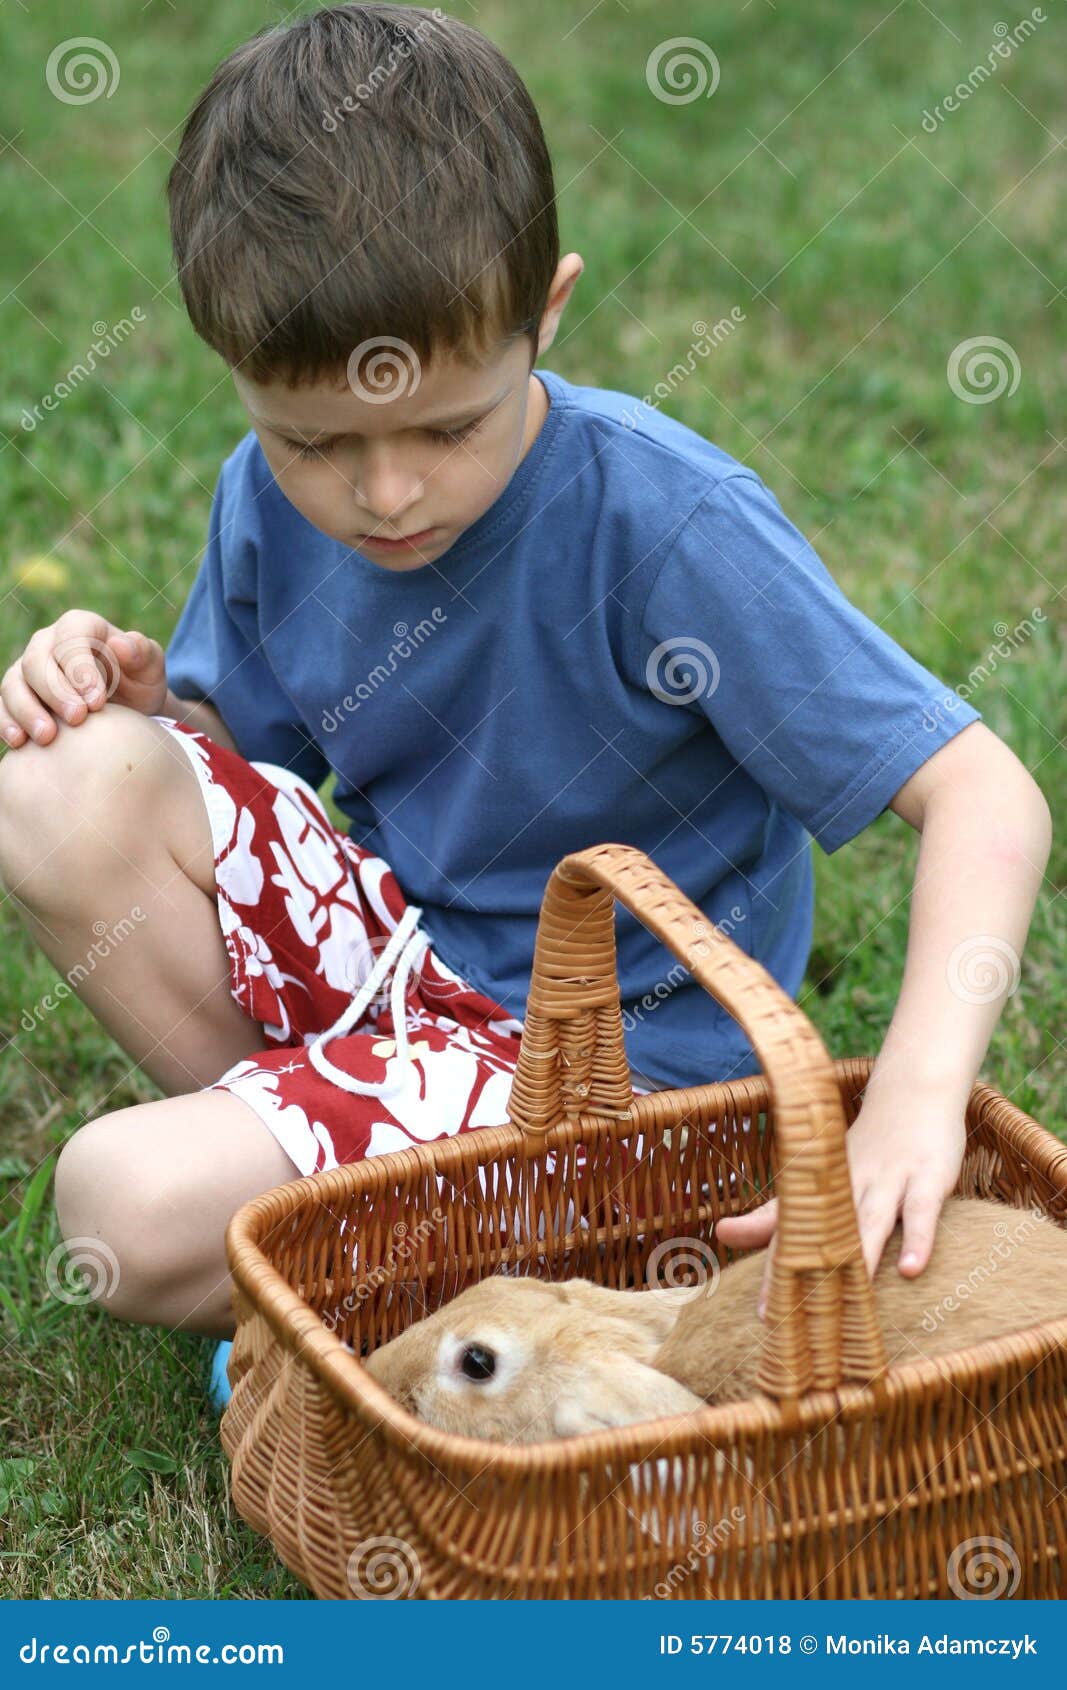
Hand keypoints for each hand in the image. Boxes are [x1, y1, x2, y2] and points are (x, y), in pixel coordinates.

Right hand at [0, 609, 167, 747]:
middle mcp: (47, 643)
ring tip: (48, 736)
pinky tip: (20, 742)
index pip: (70, 638)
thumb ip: (142, 652)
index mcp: (79, 627)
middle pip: (37, 661)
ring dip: (27, 710)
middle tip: (78, 719)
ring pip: (14, 684)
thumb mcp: (151, 667)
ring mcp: (27, 670)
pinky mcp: (17, 696)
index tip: (97, 701)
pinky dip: (6, 722)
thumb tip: (120, 645)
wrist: (127, 710)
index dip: (79, 668)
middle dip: (55, 692)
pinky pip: (2, 706)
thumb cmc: (139, 682)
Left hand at [713, 1095, 966, 1319]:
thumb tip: (722, 1233)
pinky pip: (920, 1212)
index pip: (790, 1231)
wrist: (914, 1090)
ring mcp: (888, 1180)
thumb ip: (777, 1212)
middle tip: (791, 1315)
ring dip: (859, 1258)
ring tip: (851, 1300)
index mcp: (820, 1187)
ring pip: (869, 1222)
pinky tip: (911, 1271)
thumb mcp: (818, 1177)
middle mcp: (848, 1184)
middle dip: (806, 1272)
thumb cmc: (864, 1147)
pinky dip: (917, 1240)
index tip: (762, 1314)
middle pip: (824, 1231)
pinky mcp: (928, 1178)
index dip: (776, 1270)